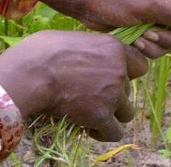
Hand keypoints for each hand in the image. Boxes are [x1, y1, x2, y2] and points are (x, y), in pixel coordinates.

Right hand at [0, 30, 146, 141]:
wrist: (30, 73)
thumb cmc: (42, 51)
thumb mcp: (73, 39)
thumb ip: (92, 49)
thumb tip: (90, 56)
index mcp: (114, 47)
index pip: (139, 65)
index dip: (126, 72)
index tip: (109, 77)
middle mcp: (119, 70)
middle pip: (129, 89)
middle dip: (113, 94)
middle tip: (89, 94)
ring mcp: (113, 94)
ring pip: (127, 113)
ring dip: (112, 114)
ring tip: (91, 112)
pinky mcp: (102, 115)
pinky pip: (115, 132)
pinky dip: (103, 132)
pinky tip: (89, 128)